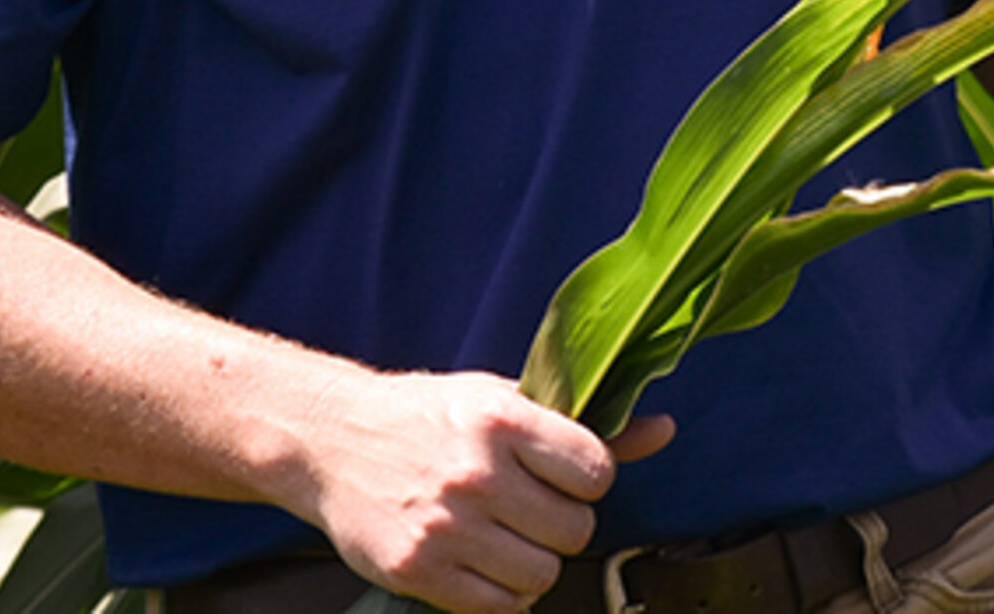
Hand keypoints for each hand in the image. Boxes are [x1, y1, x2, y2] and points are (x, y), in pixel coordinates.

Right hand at [284, 370, 671, 612]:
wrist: (330, 439)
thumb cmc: (427, 417)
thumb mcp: (504, 400)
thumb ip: (585, 425)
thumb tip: (663, 430)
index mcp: (502, 420)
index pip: (596, 471)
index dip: (587, 480)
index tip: (562, 476)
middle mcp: (475, 473)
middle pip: (575, 531)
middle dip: (562, 526)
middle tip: (531, 510)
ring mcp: (444, 526)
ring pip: (541, 575)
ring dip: (533, 564)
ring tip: (505, 538)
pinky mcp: (416, 569)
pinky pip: (497, 606)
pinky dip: (501, 594)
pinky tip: (481, 563)